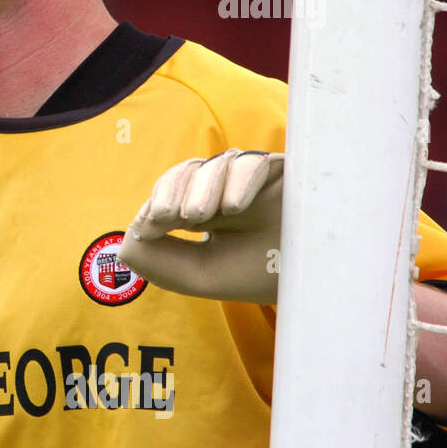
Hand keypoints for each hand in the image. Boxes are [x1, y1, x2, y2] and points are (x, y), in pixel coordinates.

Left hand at [116, 149, 282, 304]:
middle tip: (166, 219)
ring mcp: (256, 180)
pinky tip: (233, 208)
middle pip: (185, 173)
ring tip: (196, 219)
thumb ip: (160, 261)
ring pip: (213, 165)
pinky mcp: (285, 171)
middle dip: (169, 193)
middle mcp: (228, 192)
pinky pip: (251, 163)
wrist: (322, 284)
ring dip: (197, 189)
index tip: (148, 227)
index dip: (153, 206)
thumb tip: (125, 242)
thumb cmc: (264, 277)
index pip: (169, 196)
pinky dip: (236, 180)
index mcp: (207, 215)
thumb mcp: (203, 275)